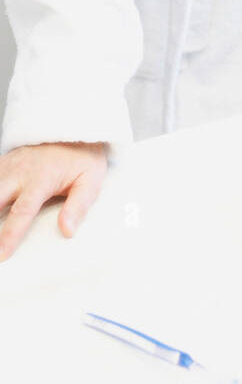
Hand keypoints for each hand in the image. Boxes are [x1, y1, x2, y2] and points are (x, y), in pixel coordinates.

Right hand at [0, 141, 107, 262]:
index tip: (2, 254)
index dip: (10, 234)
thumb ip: (78, 206)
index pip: (23, 211)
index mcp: (42, 178)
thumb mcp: (90, 180)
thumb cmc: (82, 158)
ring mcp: (8, 166)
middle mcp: (19, 172)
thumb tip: (67, 231)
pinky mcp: (3, 163)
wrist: (73, 129)